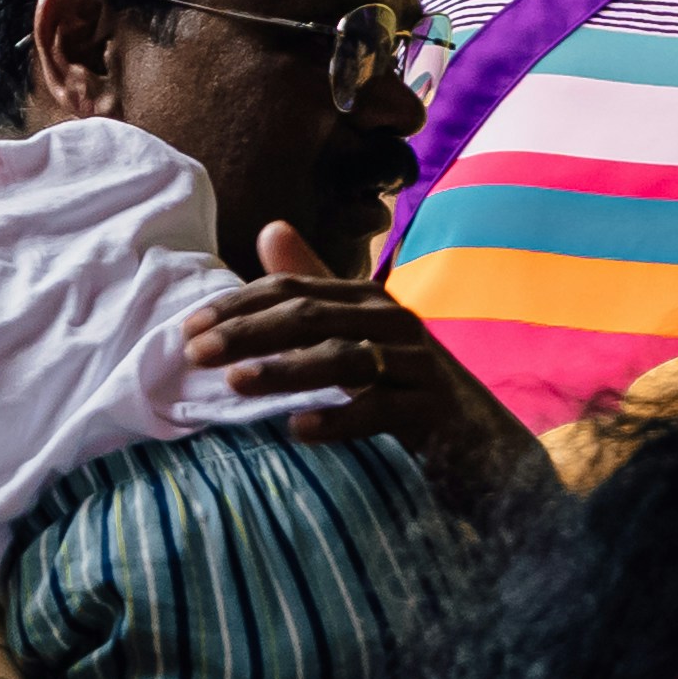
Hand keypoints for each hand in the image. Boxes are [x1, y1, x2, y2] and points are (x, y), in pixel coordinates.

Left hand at [196, 232, 542, 515]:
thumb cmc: (410, 389)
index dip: (240, 305)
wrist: (489, 449)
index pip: (295, 291)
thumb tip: (269, 229)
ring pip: (346, 359)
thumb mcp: (360, 335)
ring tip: (236, 384)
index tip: (188, 328)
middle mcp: (396, 323)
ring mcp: (419, 367)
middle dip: (250, 332)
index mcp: (370, 301)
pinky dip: (338, 419)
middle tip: (195, 352)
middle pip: (314, 317)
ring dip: (286, 371)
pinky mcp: (435, 411)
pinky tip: (298, 429)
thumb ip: (316, 289)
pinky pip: (382, 411)